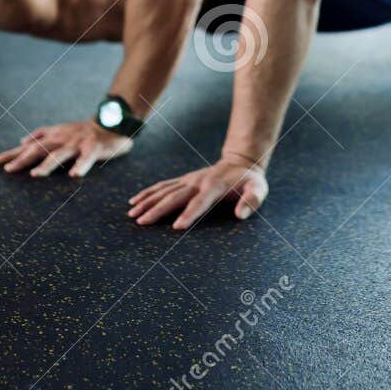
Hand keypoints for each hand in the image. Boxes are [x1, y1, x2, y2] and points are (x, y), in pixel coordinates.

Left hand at [0, 119, 132, 178]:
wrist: (111, 121)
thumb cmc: (83, 130)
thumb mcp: (60, 129)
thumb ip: (41, 135)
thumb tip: (21, 140)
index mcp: (53, 136)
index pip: (28, 146)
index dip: (11, 153)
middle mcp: (62, 139)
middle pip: (40, 149)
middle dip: (23, 159)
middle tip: (8, 170)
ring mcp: (77, 143)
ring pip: (60, 154)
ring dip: (48, 165)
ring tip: (36, 175)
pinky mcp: (94, 148)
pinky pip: (87, 158)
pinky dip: (81, 166)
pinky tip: (75, 176)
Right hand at [127, 156, 267, 228]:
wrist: (241, 162)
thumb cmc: (250, 182)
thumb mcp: (258, 190)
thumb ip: (252, 201)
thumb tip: (241, 214)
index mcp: (215, 187)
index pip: (200, 202)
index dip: (189, 214)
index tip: (176, 227)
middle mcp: (198, 182)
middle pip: (175, 196)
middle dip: (158, 209)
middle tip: (142, 222)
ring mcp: (189, 180)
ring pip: (164, 190)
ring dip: (147, 201)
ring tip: (132, 214)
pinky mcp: (184, 180)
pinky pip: (163, 186)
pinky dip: (148, 193)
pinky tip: (134, 201)